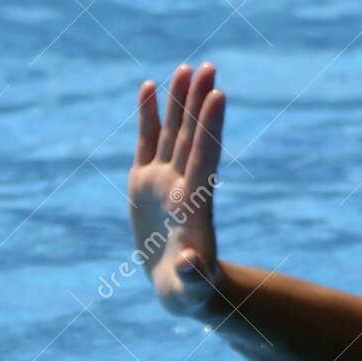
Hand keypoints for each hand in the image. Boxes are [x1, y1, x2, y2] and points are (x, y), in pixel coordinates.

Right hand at [128, 63, 225, 313]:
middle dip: (197, 103)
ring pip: (172, 133)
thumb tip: (192, 266)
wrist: (181, 287)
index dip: (209, 128)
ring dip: (178, 101)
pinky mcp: (144, 184)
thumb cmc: (190, 292)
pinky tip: (148, 87)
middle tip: (207, 68)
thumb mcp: (192, 289)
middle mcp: (181, 185)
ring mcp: (162, 181)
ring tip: (184, 68)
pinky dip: (148, 116)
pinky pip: (147, 142)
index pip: (203, 159)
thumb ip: (193, 276)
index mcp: (193, 205)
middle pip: (191, 137)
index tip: (218, 96)